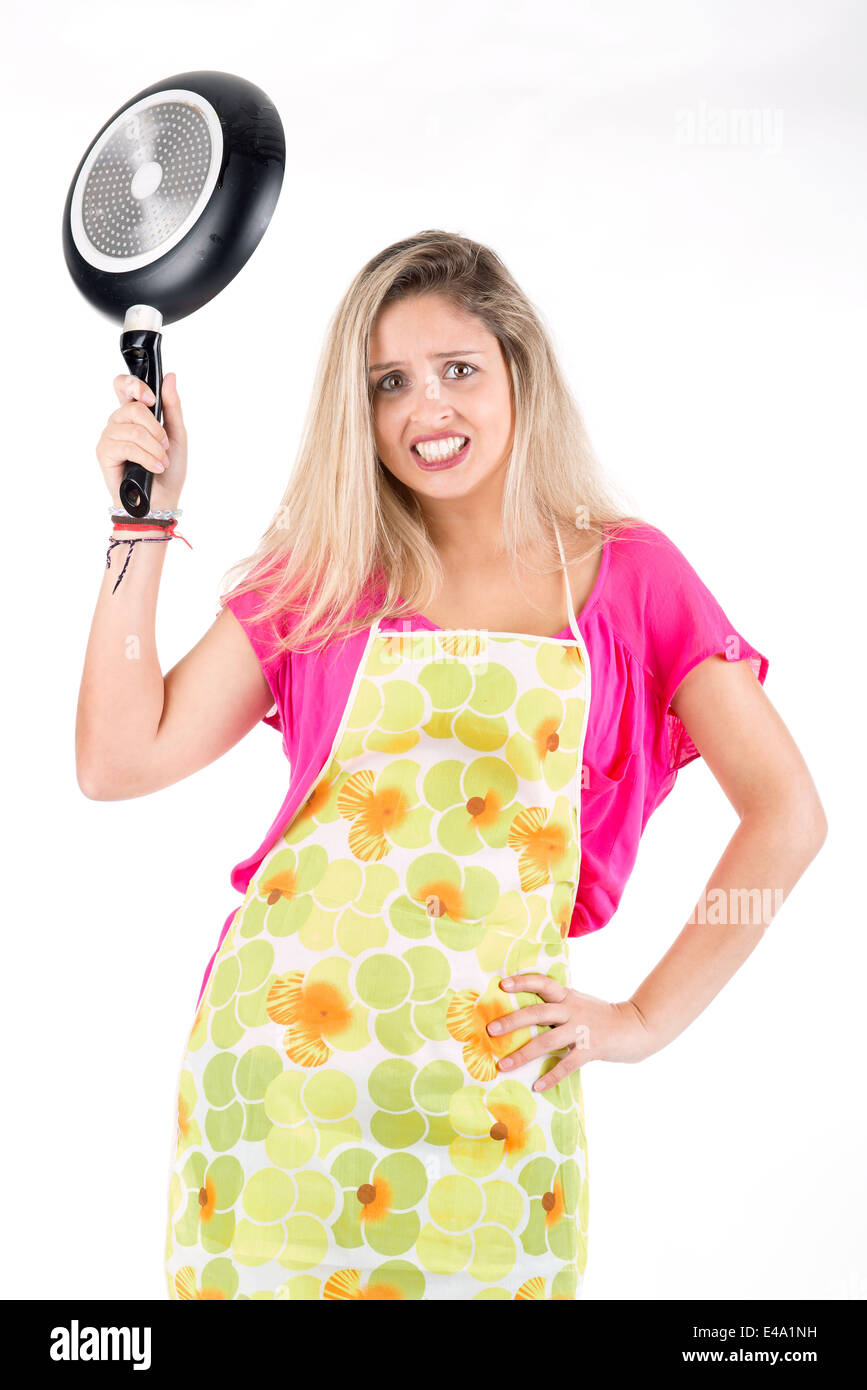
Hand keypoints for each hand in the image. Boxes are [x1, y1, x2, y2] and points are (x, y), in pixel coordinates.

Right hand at [96, 371, 187, 511]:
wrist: (162, 501)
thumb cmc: (168, 470)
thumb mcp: (177, 435)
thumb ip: (172, 406)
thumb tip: (170, 376)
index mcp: (134, 415)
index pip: (122, 385)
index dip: (134, 386)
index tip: (152, 400)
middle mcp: (118, 422)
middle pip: (133, 408)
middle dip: (155, 428)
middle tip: (165, 446)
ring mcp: (109, 437)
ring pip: (132, 429)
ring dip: (154, 447)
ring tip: (162, 462)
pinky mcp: (104, 453)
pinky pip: (125, 446)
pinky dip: (146, 457)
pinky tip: (154, 467)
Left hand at [487, 972, 652, 1091]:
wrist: (637, 1025)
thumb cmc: (601, 1016)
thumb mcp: (579, 1002)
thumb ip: (557, 1006)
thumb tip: (526, 1013)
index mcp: (568, 996)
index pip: (543, 983)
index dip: (523, 981)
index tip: (502, 985)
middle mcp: (572, 1010)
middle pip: (538, 1012)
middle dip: (513, 1021)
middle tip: (491, 1030)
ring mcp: (582, 1030)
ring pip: (547, 1041)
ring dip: (523, 1054)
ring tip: (503, 1065)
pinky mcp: (591, 1049)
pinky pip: (567, 1064)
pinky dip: (551, 1075)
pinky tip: (537, 1086)